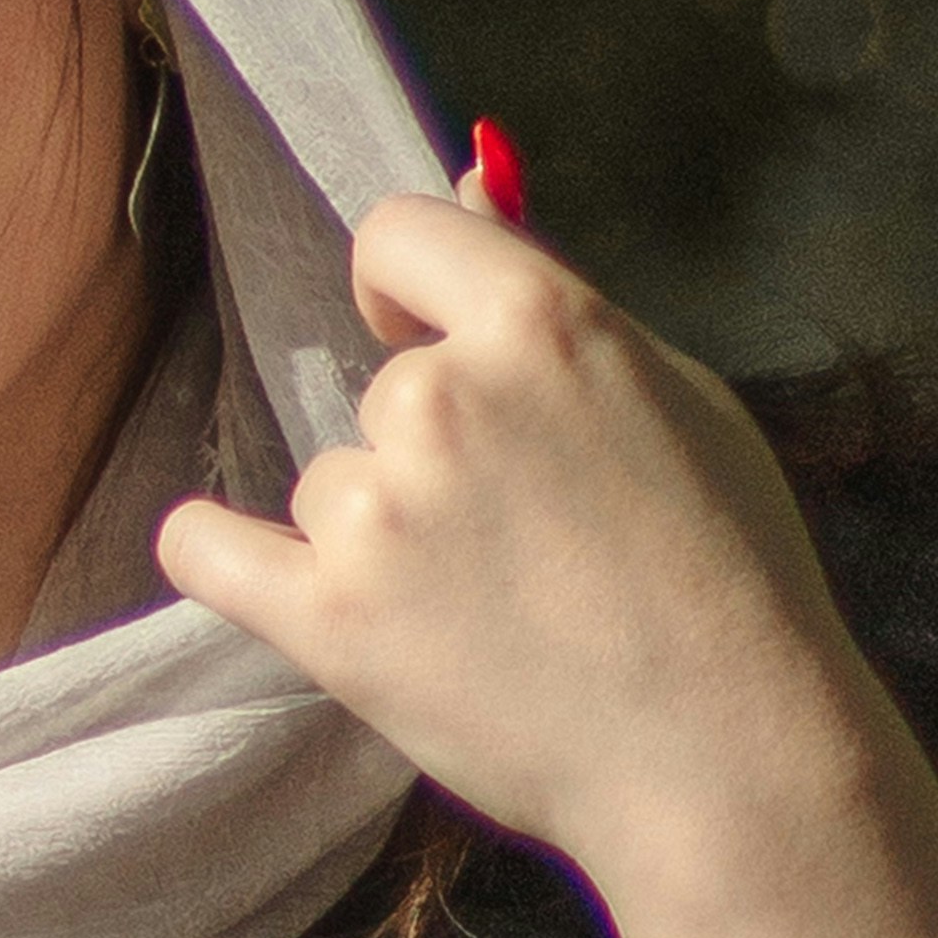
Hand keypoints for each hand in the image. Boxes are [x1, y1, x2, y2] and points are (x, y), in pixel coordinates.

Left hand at [158, 170, 937, 937]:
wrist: (722, 755)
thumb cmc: (731, 578)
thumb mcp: (677, 395)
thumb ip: (555, 294)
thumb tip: (472, 182)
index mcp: (537, 323)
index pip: (398, 236)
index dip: (411, 290)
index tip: (429, 336)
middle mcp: (438, 400)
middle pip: (383, 389)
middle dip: (434, 450)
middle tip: (521, 539)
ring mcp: (373, 511)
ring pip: (328, 486)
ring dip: (377, 533)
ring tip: (482, 610)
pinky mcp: (323, 617)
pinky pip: (207, 550)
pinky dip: (222, 555)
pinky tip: (263, 570)